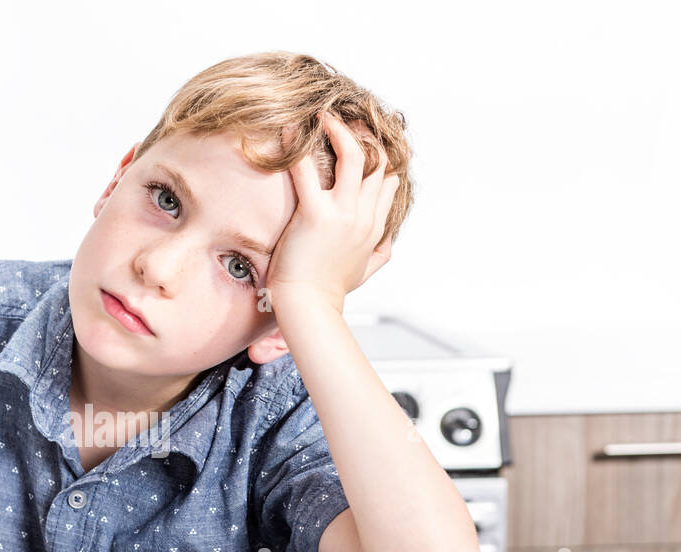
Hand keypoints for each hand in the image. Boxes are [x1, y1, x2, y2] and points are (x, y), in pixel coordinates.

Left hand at [265, 112, 399, 313]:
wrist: (309, 307)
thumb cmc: (328, 292)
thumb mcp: (364, 271)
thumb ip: (380, 253)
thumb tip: (389, 244)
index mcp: (375, 227)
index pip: (388, 181)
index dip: (378, 158)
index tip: (362, 143)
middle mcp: (364, 216)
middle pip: (376, 162)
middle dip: (363, 136)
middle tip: (342, 119)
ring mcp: (343, 214)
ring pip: (354, 157)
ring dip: (339, 130)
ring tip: (323, 116)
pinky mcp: (316, 216)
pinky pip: (308, 172)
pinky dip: (299, 148)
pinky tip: (290, 130)